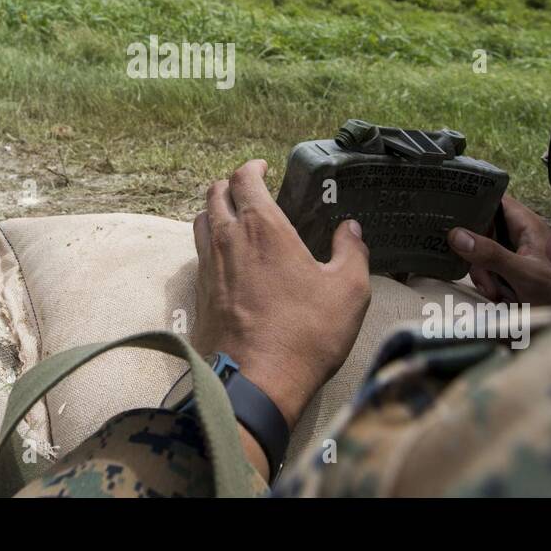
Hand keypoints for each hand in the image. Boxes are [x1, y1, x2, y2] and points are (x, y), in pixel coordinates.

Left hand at [191, 160, 370, 428]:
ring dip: (215, 211)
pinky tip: (227, 259)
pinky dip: (209, 244)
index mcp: (262, 227)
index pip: (244, 178)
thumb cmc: (305, 334)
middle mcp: (227, 239)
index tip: (263, 168)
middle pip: (215, 194)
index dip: (252, 167)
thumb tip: (350, 229)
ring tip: (233, 218)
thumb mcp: (349, 290)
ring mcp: (208, 266)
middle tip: (248, 189)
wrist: (256, 382)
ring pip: (201, 221)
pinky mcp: (199, 294)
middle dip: (230, 184)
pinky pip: (198, 254)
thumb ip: (352, 251)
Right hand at [448, 196, 550, 304]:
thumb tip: (455, 234)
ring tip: (496, 292)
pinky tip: (498, 297)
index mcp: (525, 224)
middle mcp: (518, 235)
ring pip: (482, 254)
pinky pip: (489, 271)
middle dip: (476, 253)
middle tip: (484, 275)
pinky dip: (489, 284)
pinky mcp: (511, 272)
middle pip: (482, 230)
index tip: (453, 213)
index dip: (474, 202)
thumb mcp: (523, 273)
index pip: (495, 200)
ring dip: (483, 274)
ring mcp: (514, 254)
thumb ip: (491, 254)